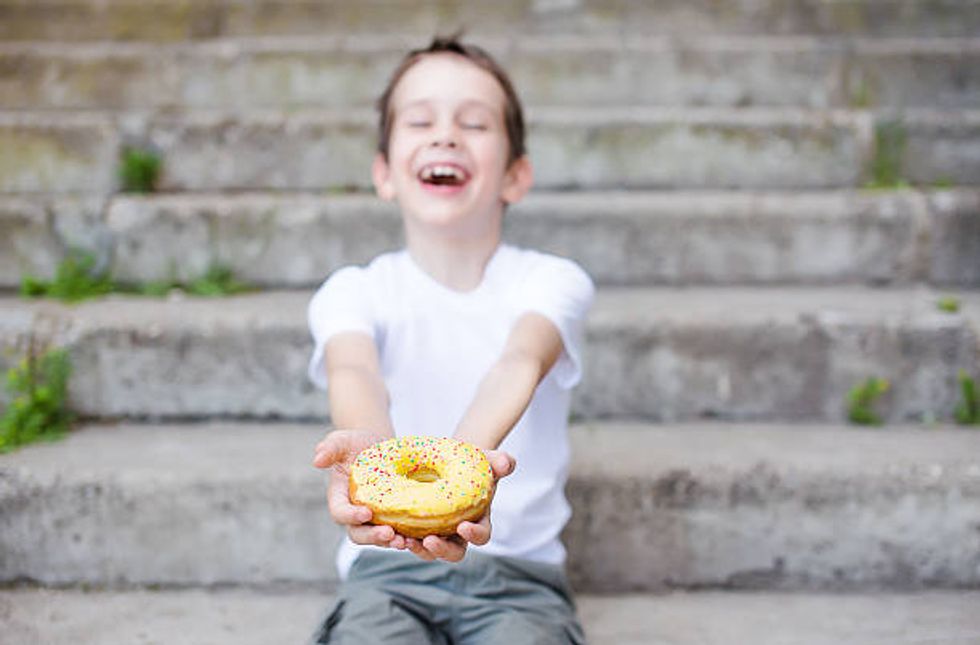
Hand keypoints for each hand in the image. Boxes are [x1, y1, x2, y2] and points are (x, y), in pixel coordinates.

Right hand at [312, 429, 408, 550]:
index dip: (350, 516)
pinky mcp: (393, 519)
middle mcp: (355, 514)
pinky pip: (398, 534)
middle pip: (358, 534)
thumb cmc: (358, 444)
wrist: (380, 447)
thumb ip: (330, 448)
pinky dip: (407, 539)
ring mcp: (374, 520)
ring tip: (404, 542)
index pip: (340, 513)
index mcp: (340, 498)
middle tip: (388, 534)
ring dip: (390, 543)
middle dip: (372, 537)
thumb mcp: (343, 441)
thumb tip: (317, 460)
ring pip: (379, 539)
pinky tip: (418, 538)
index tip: (366, 512)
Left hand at [403, 449, 515, 562]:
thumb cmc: (469, 464)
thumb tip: (507, 464)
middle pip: (453, 553)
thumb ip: (499, 462)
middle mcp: (456, 535)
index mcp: (477, 522)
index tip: (464, 527)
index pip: (480, 536)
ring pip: (426, 551)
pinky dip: (397, 538)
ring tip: (403, 540)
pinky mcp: (413, 529)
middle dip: (441, 550)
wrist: (444, 462)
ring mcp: (434, 534)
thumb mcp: (484, 460)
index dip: (474, 535)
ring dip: (416, 549)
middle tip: (429, 541)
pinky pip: (406, 540)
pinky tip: (388, 531)